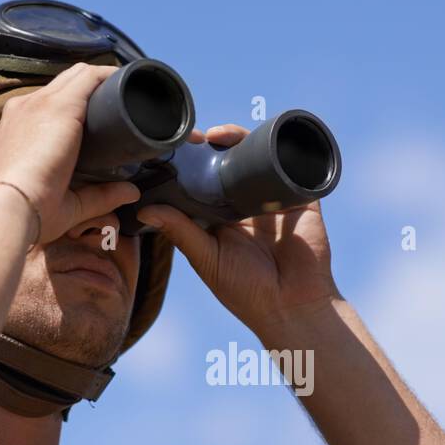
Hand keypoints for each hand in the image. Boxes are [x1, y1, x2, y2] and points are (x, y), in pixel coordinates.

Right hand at [0, 63, 140, 245]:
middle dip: (90, 88)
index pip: (45, 105)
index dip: (72, 107)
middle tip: (118, 102)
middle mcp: (23, 110)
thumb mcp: (69, 204)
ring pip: (75, 76)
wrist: (9, 206)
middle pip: (62, 85)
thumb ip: (100, 196)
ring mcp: (39, 103)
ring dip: (100, 79)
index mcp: (16, 131)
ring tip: (126, 89)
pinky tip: (126, 80)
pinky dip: (108, 76)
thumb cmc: (29, 212)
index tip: (94, 116)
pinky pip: (88, 78)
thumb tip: (130, 192)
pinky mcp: (58, 105)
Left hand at [136, 123, 338, 338]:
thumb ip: (180, 232)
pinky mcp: (300, 197)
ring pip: (255, 157)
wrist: (293, 307)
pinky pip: (290, 166)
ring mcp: (273, 198)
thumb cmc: (247, 292)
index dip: (187, 164)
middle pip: (227, 162)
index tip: (171, 149)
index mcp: (220, 218)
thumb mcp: (207, 259)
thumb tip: (144, 208)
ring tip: (218, 136)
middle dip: (211, 146)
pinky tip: (259, 140)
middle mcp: (245, 204)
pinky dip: (278, 149)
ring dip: (239, 140)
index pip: (201, 181)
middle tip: (193, 136)